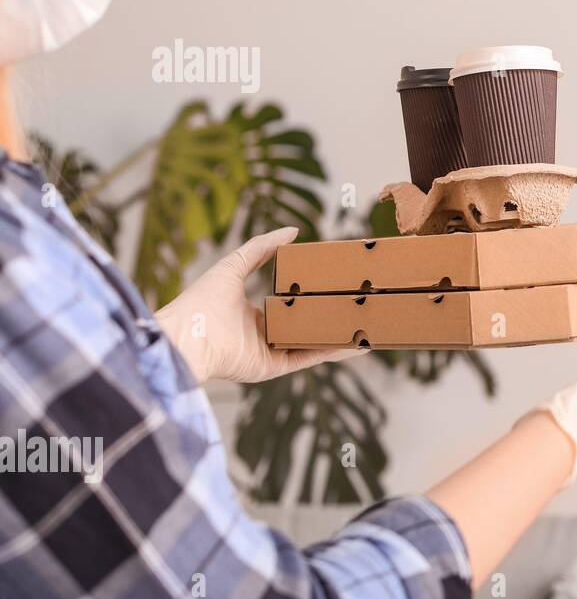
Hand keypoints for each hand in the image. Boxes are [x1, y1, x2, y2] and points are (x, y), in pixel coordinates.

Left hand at [155, 227, 364, 382]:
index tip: (333, 288)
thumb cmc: (202, 300)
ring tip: (367, 327)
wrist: (188, 336)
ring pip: (313, 344)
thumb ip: (261, 247)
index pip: (290, 307)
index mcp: (254, 314)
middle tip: (357, 307)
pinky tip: (356, 344)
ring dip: (339, 337)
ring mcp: (271, 353)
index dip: (311, 298)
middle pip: (305, 327)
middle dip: (330, 319)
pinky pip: (309, 358)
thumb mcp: (235, 264)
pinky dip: (333, 352)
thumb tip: (292, 230)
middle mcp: (265, 335)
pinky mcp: (275, 367)